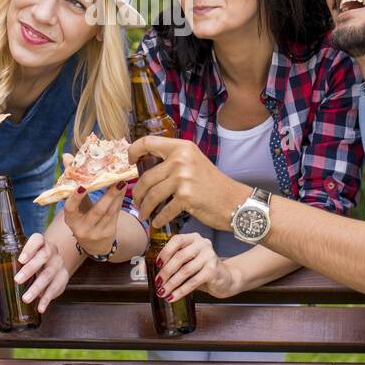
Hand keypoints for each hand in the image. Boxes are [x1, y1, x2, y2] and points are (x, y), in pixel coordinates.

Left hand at [0, 232, 67, 312]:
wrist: (51, 263)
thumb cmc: (29, 260)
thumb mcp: (17, 259)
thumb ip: (0, 266)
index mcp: (39, 243)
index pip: (38, 239)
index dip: (30, 248)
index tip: (21, 259)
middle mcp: (51, 251)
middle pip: (44, 256)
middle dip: (31, 269)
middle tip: (17, 280)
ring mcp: (58, 264)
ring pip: (49, 274)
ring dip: (37, 287)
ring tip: (26, 298)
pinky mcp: (63, 278)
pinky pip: (56, 288)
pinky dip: (47, 299)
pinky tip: (40, 307)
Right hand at [61, 177, 128, 256]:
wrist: (94, 244)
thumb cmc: (82, 217)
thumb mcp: (75, 204)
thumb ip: (73, 182)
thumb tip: (67, 156)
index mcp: (70, 219)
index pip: (70, 208)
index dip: (75, 198)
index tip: (81, 186)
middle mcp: (82, 228)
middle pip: (97, 211)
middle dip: (107, 195)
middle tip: (115, 179)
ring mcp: (97, 232)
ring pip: (109, 212)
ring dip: (117, 196)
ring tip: (122, 181)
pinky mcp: (109, 233)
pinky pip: (116, 214)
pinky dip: (120, 200)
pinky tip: (123, 190)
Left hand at [128, 136, 245, 231]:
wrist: (234, 202)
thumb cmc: (212, 185)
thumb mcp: (193, 163)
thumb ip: (173, 160)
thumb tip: (144, 166)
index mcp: (182, 147)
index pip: (148, 142)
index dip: (133, 151)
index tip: (129, 163)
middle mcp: (181, 159)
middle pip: (146, 176)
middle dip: (138, 192)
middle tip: (136, 201)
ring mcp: (183, 177)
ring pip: (152, 195)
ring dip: (144, 208)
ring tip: (143, 214)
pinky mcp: (186, 197)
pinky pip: (163, 210)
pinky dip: (158, 218)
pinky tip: (157, 222)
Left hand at [154, 233, 236, 300]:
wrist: (224, 278)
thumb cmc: (201, 268)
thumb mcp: (188, 260)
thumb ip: (174, 261)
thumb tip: (152, 272)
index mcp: (193, 238)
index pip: (176, 240)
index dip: (165, 252)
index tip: (157, 265)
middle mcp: (202, 244)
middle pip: (180, 257)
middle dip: (166, 272)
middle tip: (158, 284)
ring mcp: (209, 256)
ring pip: (185, 271)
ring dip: (172, 284)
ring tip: (163, 292)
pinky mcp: (213, 270)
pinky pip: (193, 282)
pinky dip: (181, 291)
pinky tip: (173, 296)